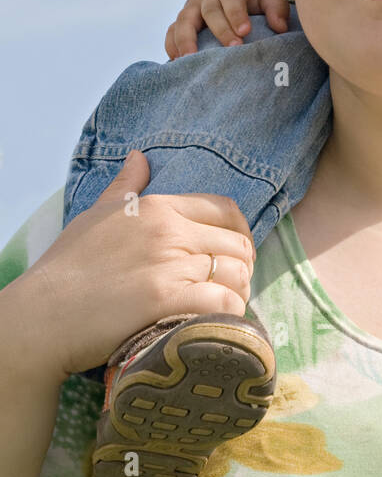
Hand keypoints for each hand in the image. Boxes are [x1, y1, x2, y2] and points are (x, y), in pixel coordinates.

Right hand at [20, 151, 256, 381]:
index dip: (240, 231)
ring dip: (240, 290)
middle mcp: (170, 232)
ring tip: (228, 303)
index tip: (235, 251)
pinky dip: (230, 312)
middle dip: (244, 263)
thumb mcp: (98, 214)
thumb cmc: (67, 267)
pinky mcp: (169, 302)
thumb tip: (140, 157)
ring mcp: (171, 266)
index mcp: (157, 207)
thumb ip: (126, 185)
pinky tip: (219, 319)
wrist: (43, 315)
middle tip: (233, 282)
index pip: (224, 208)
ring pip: (236, 272)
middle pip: (237, 242)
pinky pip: (224, 302)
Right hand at [165, 0, 289, 57]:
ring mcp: (192, 6)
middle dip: (220, 30)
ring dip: (186, 39)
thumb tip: (280, 28)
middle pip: (209, 10)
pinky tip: (175, 61)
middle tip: (233, 49)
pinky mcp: (183, 18)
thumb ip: (276, 6)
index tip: (245, 30)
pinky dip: (171, 44)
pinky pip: (171, 30)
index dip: (236, 13)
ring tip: (190, 60)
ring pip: (184, 20)